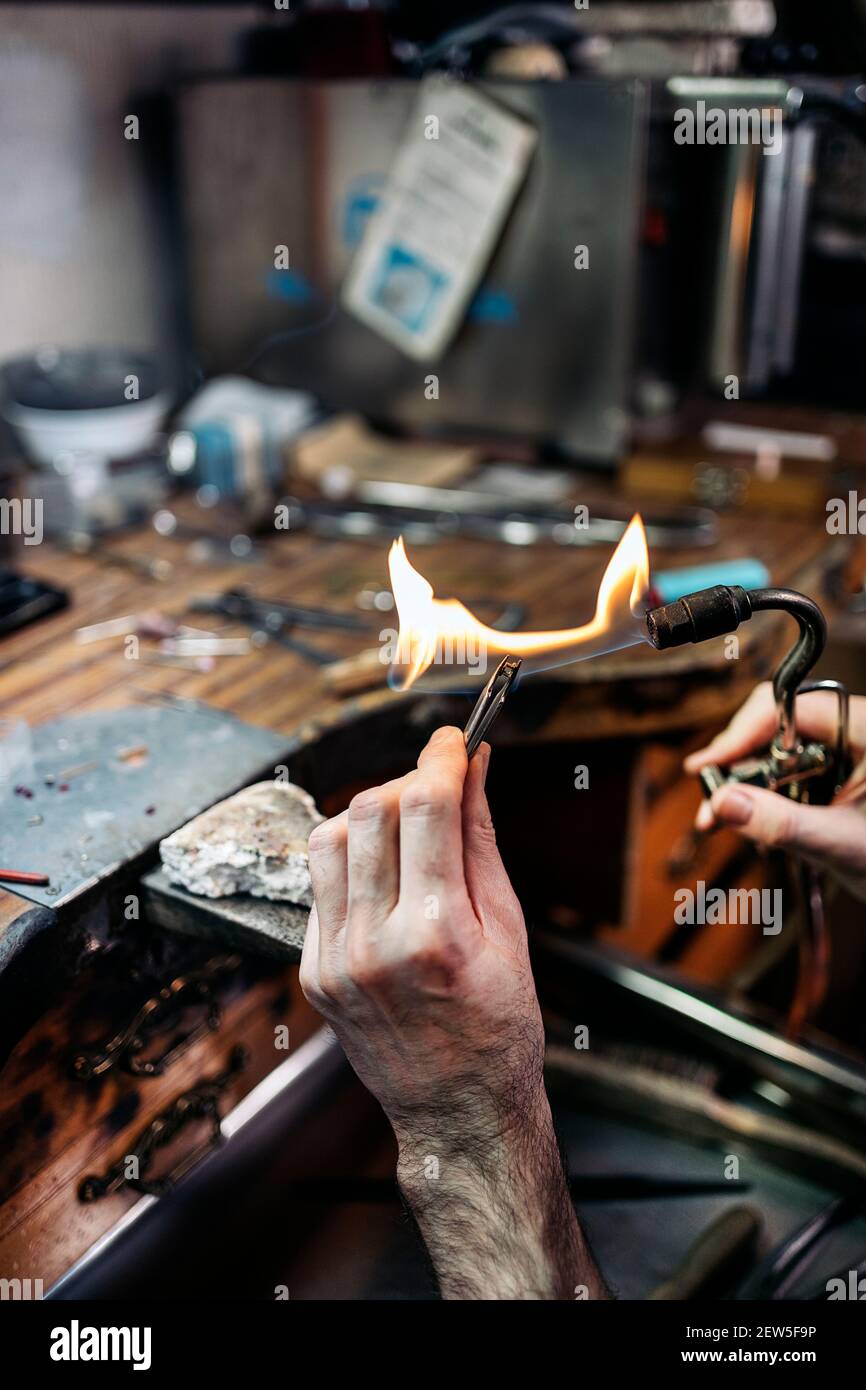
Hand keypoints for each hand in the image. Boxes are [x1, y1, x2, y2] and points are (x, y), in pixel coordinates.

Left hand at [300, 725, 605, 1299]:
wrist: (456, 1109)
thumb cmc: (499, 1025)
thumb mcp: (509, 928)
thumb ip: (481, 839)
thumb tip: (476, 768)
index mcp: (435, 933)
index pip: (425, 806)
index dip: (440, 756)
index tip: (454, 739)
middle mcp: (374, 943)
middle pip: (370, 810)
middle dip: (407, 781)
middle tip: (438, 787)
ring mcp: (334, 959)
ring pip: (330, 838)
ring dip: (370, 816)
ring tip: (406, 832)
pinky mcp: (312, 971)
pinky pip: (318, 886)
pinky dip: (350, 862)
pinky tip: (384, 878)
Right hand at [685, 683, 865, 900]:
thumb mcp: (840, 844)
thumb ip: (782, 823)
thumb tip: (723, 802)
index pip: (792, 706)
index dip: (744, 732)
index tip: (710, 764)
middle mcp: (855, 727)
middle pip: (777, 720)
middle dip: (738, 759)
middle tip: (710, 795)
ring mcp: (844, 745)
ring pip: (777, 743)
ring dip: (744, 779)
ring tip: (717, 817)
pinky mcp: (835, 765)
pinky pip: (788, 763)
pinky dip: (763, 788)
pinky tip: (745, 815)